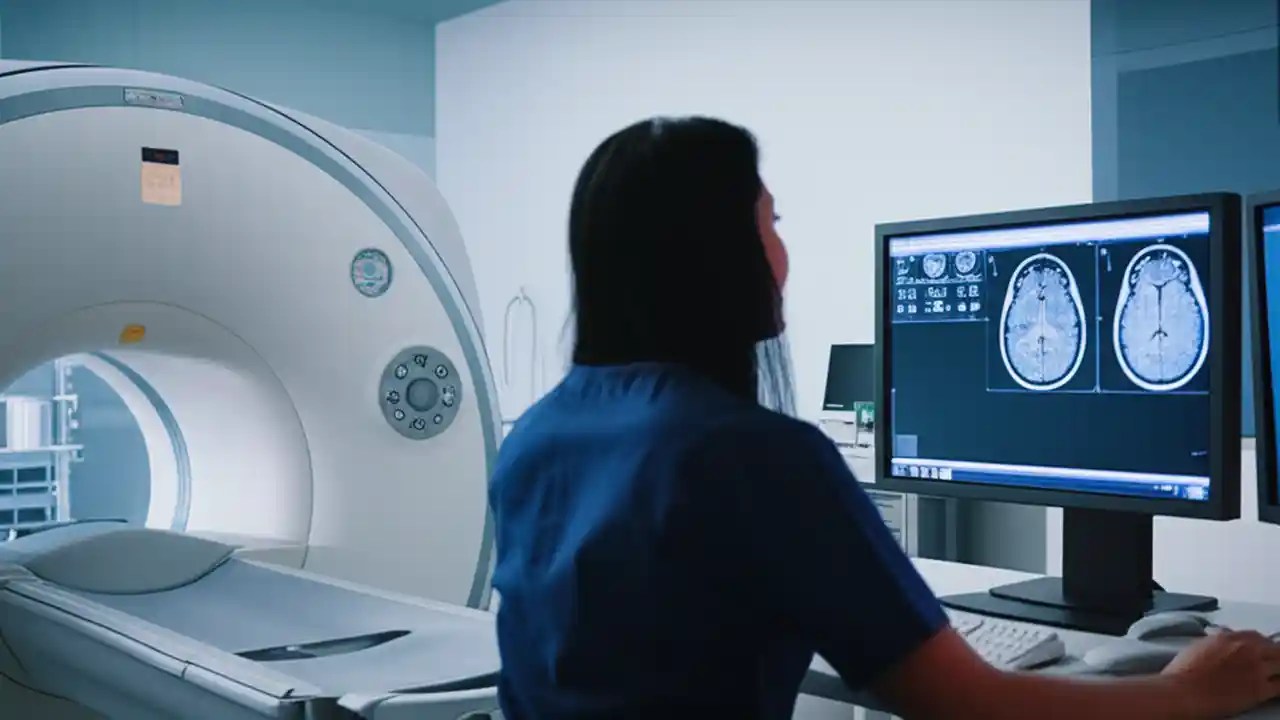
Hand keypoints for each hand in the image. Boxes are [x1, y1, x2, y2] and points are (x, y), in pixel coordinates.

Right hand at [1161, 630, 1279, 716]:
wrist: (1184, 691)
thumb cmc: (1183, 670)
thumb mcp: (1198, 646)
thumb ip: (1214, 641)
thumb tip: (1219, 637)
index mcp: (1230, 637)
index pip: (1256, 636)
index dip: (1262, 644)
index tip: (1261, 651)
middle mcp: (1247, 649)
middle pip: (1275, 649)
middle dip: (1275, 656)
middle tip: (1272, 664)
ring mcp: (1256, 669)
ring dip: (1278, 670)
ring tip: (1274, 676)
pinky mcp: (1260, 690)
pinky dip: (1279, 685)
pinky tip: (1275, 689)